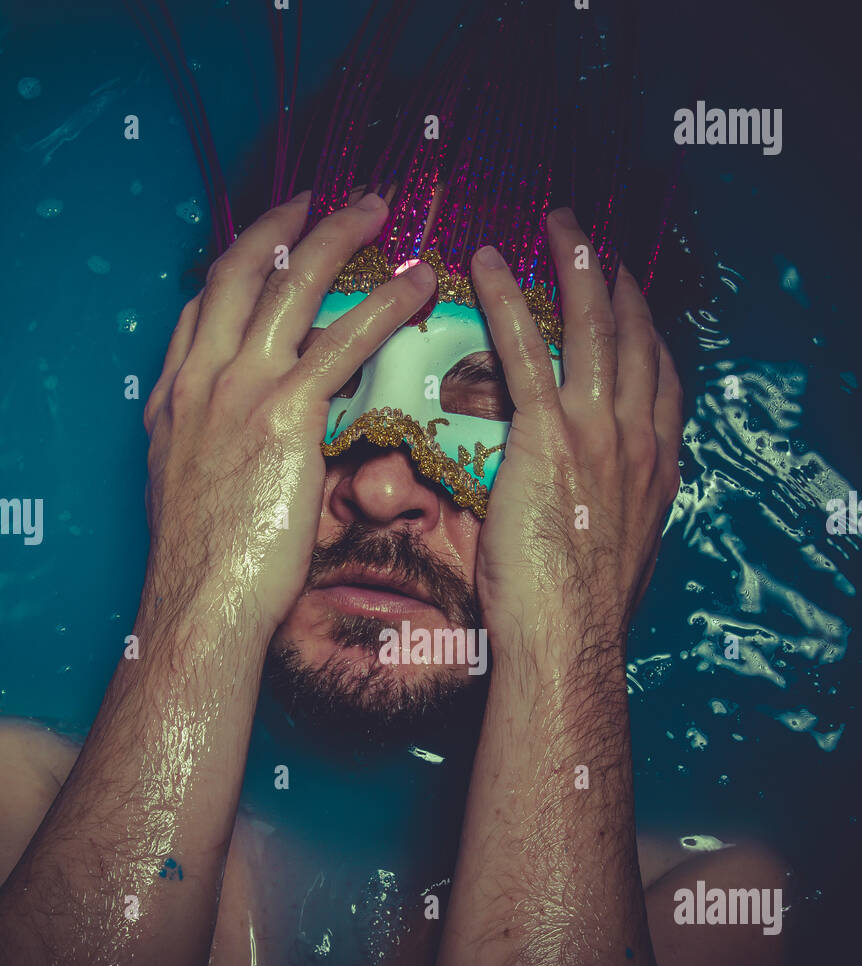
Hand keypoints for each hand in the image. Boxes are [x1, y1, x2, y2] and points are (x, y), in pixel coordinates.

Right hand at [142, 192, 435, 635]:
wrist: (199, 603)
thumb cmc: (203, 567)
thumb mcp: (191, 490)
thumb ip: (215, 450)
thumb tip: (241, 449)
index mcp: (176, 396)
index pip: (204, 306)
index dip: (240, 265)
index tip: (269, 243)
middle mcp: (201, 378)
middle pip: (241, 272)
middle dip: (283, 226)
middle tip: (320, 198)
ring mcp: (240, 390)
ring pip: (292, 286)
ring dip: (337, 236)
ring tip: (375, 209)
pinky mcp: (285, 416)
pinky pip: (343, 340)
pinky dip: (384, 303)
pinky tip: (416, 283)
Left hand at [470, 209, 682, 667]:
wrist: (569, 645)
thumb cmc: (581, 618)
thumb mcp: (613, 555)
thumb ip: (605, 512)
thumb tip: (581, 508)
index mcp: (655, 468)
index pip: (660, 381)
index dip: (647, 332)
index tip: (632, 301)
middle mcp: (637, 440)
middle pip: (634, 339)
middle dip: (616, 281)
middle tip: (595, 240)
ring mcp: (598, 434)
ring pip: (592, 328)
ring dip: (576, 266)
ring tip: (559, 224)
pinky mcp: (548, 439)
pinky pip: (526, 350)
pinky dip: (509, 298)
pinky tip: (490, 261)